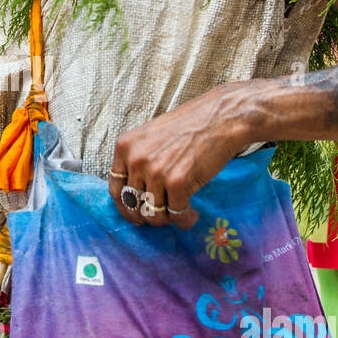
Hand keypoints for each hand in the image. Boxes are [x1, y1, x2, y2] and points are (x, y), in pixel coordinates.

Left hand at [109, 85, 245, 228]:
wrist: (222, 117)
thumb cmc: (191, 124)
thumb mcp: (152, 136)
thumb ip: (139, 160)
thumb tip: (135, 195)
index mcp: (126, 146)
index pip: (114, 188)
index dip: (125, 207)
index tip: (135, 214)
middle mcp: (136, 159)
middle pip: (133, 205)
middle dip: (147, 216)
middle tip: (161, 217)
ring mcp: (156, 171)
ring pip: (153, 214)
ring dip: (167, 220)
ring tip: (180, 214)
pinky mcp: (178, 182)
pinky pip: (176, 214)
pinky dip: (185, 220)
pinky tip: (192, 215)